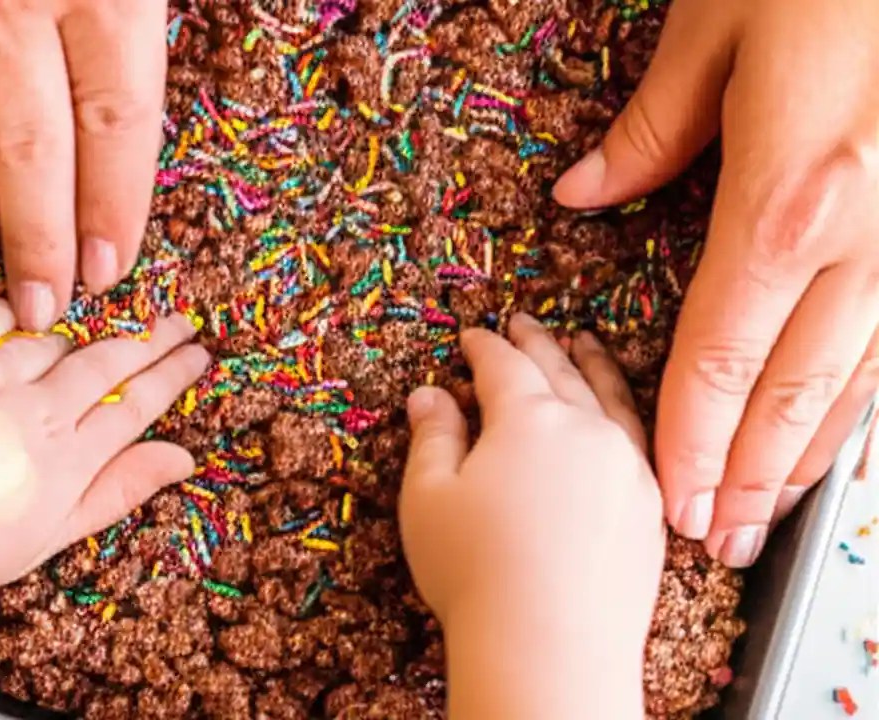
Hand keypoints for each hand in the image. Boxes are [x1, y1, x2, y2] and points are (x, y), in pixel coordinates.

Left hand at [0, 300, 207, 608]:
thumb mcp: (38, 540)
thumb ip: (112, 493)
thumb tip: (180, 459)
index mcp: (63, 463)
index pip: (135, 406)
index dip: (171, 375)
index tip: (197, 352)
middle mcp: (32, 410)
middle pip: (107, 362)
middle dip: (150, 339)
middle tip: (178, 320)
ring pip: (52, 340)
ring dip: (77, 337)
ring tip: (88, 340)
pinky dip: (15, 317)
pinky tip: (27, 321)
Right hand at [399, 316, 662, 717]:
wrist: (551, 646)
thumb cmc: (476, 571)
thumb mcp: (428, 497)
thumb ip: (433, 437)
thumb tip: (431, 396)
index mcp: (529, 418)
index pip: (504, 365)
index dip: (484, 346)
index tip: (472, 334)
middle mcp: (587, 431)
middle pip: (560, 372)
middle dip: (538, 344)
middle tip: (524, 322)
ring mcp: (626, 469)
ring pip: (610, 400)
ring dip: (593, 367)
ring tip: (585, 345)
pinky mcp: (648, 510)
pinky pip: (638, 442)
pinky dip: (623, 415)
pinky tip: (617, 420)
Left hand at [553, 0, 878, 566]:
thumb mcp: (718, 33)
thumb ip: (650, 131)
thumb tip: (582, 192)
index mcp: (790, 198)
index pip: (722, 352)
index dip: (691, 438)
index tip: (670, 498)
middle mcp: (862, 238)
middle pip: (793, 390)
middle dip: (749, 479)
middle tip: (716, 544)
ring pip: (858, 379)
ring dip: (806, 459)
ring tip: (766, 518)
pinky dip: (861, 404)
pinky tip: (836, 441)